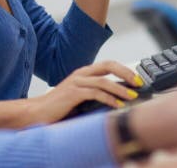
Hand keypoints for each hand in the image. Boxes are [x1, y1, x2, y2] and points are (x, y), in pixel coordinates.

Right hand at [26, 61, 142, 123]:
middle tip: (139, 83)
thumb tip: (119, 97)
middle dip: (127, 73)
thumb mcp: (81, 96)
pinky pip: (95, 93)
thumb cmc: (60, 106)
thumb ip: (95, 93)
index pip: (108, 64)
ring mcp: (76, 82)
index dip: (124, 70)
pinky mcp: (73, 93)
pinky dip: (109, 99)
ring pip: (104, 81)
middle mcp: (81, 74)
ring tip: (132, 97)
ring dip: (121, 90)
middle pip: (109, 66)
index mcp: (84, 72)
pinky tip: (117, 106)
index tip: (137, 79)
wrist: (38, 111)